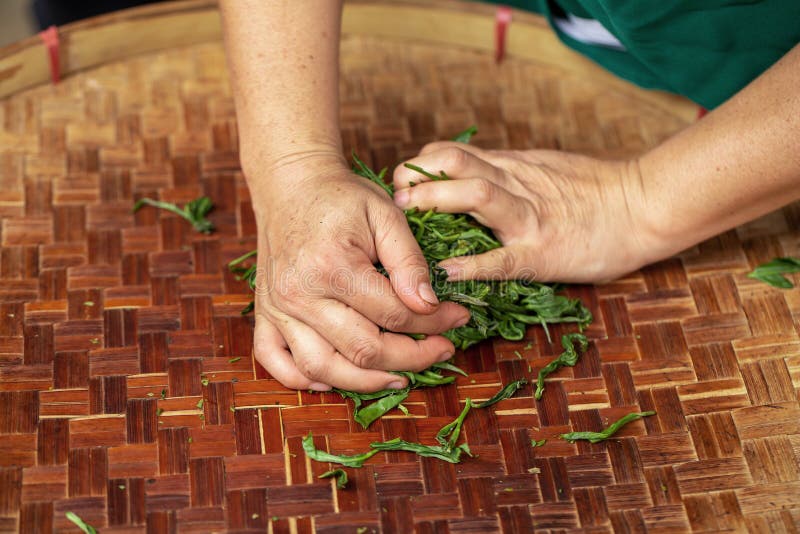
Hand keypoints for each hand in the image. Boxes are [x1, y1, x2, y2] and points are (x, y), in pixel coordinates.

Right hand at [247, 156, 470, 392]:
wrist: (291, 184)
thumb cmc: (342, 197)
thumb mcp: (386, 214)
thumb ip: (409, 261)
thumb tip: (429, 305)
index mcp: (332, 266)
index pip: (394, 313)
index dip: (434, 323)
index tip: (458, 316)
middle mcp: (299, 293)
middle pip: (363, 349)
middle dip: (412, 357)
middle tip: (442, 350)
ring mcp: (277, 307)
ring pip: (321, 368)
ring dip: (365, 382)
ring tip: (399, 377)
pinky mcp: (263, 312)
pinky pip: (273, 361)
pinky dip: (301, 379)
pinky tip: (335, 379)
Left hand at [393, 142, 657, 282]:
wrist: (644, 206)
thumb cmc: (596, 191)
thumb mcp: (544, 167)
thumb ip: (507, 171)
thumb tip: (466, 175)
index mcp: (513, 167)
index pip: (455, 152)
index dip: (422, 162)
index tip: (402, 177)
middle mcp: (515, 185)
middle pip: (458, 164)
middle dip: (418, 176)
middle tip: (394, 193)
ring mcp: (529, 219)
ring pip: (477, 196)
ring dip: (436, 201)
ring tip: (407, 215)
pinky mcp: (544, 254)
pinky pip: (502, 259)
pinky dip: (472, 266)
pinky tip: (446, 273)